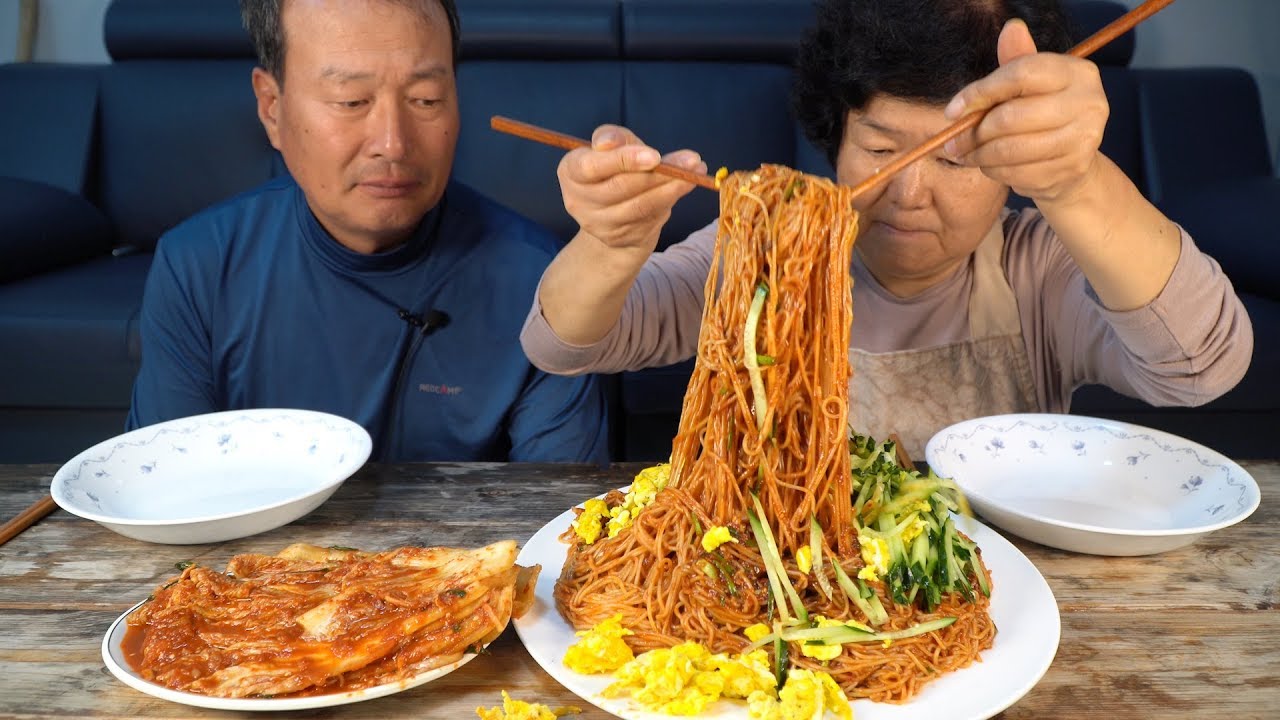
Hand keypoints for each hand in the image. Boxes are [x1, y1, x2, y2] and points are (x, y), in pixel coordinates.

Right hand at [557, 124, 705, 255]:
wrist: (613, 210)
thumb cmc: (614, 167)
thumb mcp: (613, 145)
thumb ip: (614, 137)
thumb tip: (609, 142)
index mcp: (570, 171)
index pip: (592, 167)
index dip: (623, 160)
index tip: (655, 155)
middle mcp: (578, 201)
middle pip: (622, 187)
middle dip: (660, 173)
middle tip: (691, 160)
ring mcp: (598, 224)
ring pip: (640, 205)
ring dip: (672, 187)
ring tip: (696, 170)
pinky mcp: (619, 238)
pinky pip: (649, 217)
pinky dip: (671, 199)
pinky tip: (688, 184)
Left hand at [942, 19, 1108, 204]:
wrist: (1073, 159)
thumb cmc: (1044, 114)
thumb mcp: (1032, 84)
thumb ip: (1016, 61)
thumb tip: (1011, 29)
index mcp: (1077, 72)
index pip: (1021, 74)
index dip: (980, 92)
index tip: (952, 111)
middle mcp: (1089, 102)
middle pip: (1011, 117)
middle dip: (973, 132)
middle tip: (953, 141)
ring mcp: (1084, 138)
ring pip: (1010, 149)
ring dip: (978, 155)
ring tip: (964, 154)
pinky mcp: (1072, 168)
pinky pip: (1017, 173)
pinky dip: (994, 171)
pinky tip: (987, 165)